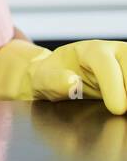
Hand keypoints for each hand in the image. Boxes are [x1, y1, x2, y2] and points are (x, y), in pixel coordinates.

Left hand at [0, 38, 126, 113]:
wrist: (56, 76)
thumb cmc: (50, 77)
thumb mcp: (43, 79)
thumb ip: (55, 81)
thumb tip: (72, 82)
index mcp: (90, 50)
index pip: (107, 65)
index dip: (114, 87)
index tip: (117, 109)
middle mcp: (114, 52)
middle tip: (123, 110)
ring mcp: (126, 62)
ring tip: (123, 109)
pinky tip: (125, 107)